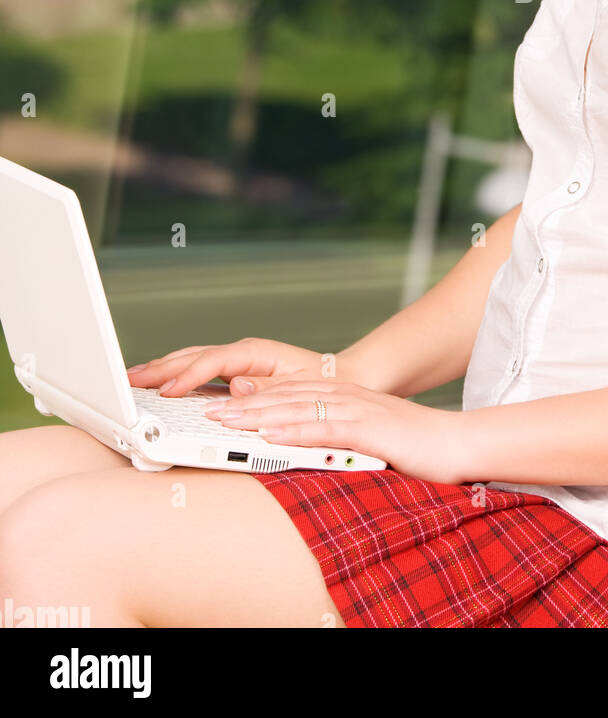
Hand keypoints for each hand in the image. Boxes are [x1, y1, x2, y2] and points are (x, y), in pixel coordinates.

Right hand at [126, 338, 353, 399]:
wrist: (340, 380)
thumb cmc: (322, 386)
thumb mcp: (300, 389)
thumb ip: (268, 388)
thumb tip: (236, 387)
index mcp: (256, 352)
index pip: (212, 362)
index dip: (186, 376)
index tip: (165, 392)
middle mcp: (243, 352)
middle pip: (194, 356)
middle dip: (160, 368)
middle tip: (128, 381)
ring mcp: (237, 360)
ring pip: (191, 359)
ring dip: (162, 368)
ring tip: (134, 378)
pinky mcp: (234, 370)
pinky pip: (198, 369)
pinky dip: (175, 373)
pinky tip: (160, 381)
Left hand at [204, 380, 468, 482]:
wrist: (457, 443)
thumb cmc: (415, 446)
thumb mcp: (368, 437)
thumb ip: (336, 437)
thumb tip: (302, 446)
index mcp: (344, 397)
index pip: (289, 395)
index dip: (253, 399)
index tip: (221, 407)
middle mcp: (346, 397)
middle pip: (286, 398)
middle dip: (245, 404)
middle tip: (208, 411)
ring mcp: (358, 411)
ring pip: (298, 409)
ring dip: (259, 414)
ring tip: (226, 420)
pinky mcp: (369, 429)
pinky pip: (325, 429)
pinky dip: (295, 431)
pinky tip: (271, 434)